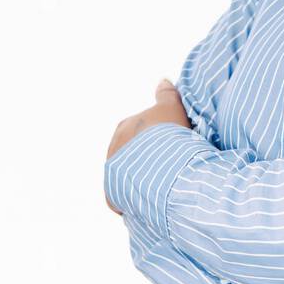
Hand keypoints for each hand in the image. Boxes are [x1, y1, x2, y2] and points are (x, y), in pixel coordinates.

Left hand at [105, 79, 191, 213]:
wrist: (161, 166)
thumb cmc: (167, 135)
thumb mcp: (171, 108)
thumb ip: (167, 94)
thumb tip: (163, 80)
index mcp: (124, 127)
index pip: (139, 133)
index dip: (157, 140)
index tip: (171, 148)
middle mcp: (113, 148)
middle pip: (132, 155)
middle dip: (146, 161)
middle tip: (169, 169)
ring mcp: (112, 173)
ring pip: (128, 177)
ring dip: (140, 182)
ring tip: (161, 188)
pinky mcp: (112, 195)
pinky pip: (123, 199)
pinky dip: (134, 201)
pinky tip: (150, 203)